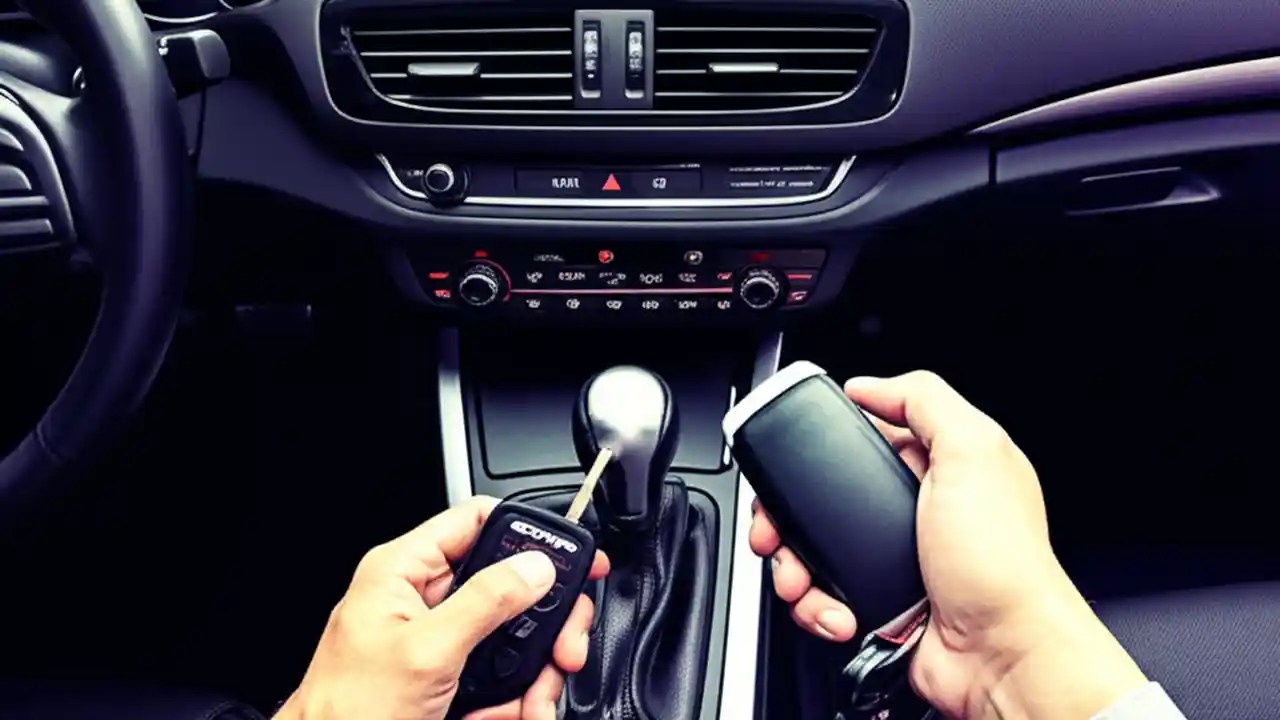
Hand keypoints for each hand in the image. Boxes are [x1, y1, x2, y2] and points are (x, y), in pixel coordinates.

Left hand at [276, 496, 609, 719]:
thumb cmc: (347, 712)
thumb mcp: (427, 650)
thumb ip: (485, 601)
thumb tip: (535, 565)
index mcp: (403, 570)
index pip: (475, 521)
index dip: (527, 532)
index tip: (572, 554)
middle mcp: (421, 599)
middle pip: (506, 584)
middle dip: (543, 622)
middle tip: (565, 646)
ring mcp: (436, 640)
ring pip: (511, 637)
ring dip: (533, 672)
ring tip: (533, 701)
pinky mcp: (446, 677)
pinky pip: (499, 677)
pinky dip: (515, 700)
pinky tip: (513, 714)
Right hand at [750, 372, 1146, 719]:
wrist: (1001, 654)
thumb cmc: (1001, 562)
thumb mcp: (974, 451)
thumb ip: (925, 401)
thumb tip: (869, 385)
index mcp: (939, 468)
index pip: (864, 439)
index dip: (821, 447)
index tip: (791, 461)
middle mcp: (915, 513)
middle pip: (824, 498)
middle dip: (788, 516)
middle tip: (775, 529)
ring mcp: (893, 562)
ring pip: (815, 549)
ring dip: (795, 565)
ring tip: (800, 578)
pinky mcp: (876, 604)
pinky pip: (824, 596)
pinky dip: (817, 605)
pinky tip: (837, 609)